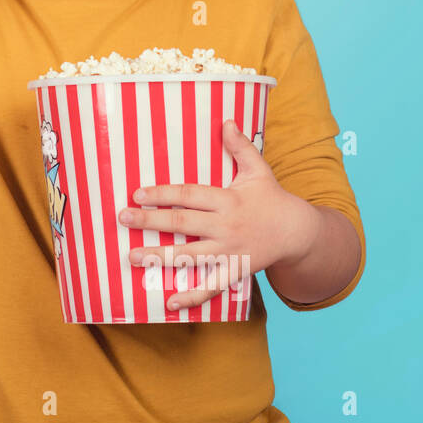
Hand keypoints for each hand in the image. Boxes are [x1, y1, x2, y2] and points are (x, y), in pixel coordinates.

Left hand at [120, 119, 320, 311]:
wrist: (299, 233)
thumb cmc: (272, 199)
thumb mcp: (258, 171)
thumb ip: (240, 147)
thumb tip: (227, 120)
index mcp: (228, 200)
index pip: (189, 195)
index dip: (163, 194)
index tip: (137, 193)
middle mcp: (226, 226)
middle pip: (183, 224)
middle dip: (151, 221)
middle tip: (123, 218)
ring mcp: (230, 251)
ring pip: (190, 256)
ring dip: (160, 258)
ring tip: (132, 257)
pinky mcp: (235, 271)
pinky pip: (211, 286)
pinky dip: (192, 296)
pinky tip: (170, 302)